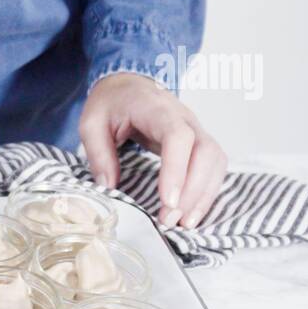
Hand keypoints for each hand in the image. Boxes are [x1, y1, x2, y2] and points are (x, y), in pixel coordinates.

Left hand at [80, 73, 227, 228]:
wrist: (128, 84)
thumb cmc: (111, 103)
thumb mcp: (92, 123)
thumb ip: (98, 153)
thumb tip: (108, 188)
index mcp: (157, 109)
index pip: (178, 137)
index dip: (177, 170)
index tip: (168, 201)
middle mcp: (185, 118)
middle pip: (206, 153)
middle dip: (193, 191)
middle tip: (170, 220)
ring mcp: (196, 130)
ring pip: (215, 162)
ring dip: (204, 196)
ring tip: (183, 224)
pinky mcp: (198, 143)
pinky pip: (213, 168)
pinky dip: (206, 192)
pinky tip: (191, 213)